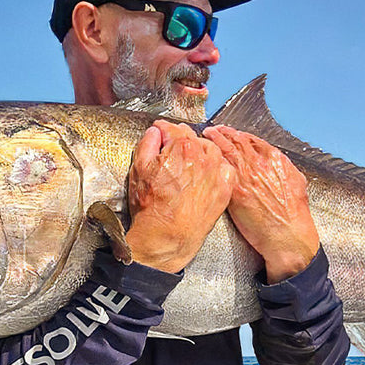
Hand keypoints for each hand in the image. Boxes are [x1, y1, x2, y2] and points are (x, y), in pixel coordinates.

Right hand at [126, 121, 233, 272]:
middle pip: (192, 137)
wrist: (166, 237)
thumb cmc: (152, 208)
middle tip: (171, 147)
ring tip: (190, 159)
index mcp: (181, 147)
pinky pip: (225, 169)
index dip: (162, 129)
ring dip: (200, 150)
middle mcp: (202, 156)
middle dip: (180, 139)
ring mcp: (216, 173)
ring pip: (211, 150)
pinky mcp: (224, 189)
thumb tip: (154, 133)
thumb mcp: (139, 169)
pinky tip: (208, 172)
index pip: (172, 128)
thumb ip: (147, 144)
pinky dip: (218, 167)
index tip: (160, 131)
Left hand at [202, 125, 319, 282]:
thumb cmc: (294, 214)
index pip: (252, 139)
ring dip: (214, 141)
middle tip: (214, 130)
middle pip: (236, 141)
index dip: (239, 134)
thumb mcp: (296, 181)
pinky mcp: (234, 192)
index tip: (232, 132)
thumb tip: (276, 163)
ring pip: (226, 151)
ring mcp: (246, 177)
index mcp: (275, 160)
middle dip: (223, 133)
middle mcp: (259, 164)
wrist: (288, 235)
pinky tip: (206, 157)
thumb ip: (283, 168)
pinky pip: (219, 170)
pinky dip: (212, 160)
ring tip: (207, 136)